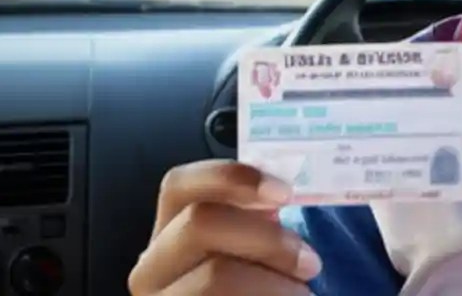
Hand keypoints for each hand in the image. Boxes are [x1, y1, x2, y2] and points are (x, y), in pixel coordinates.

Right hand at [128, 160, 319, 294]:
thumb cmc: (253, 287)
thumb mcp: (248, 251)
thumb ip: (253, 223)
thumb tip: (280, 196)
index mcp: (168, 233)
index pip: (179, 184)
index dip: (231, 177)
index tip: (285, 192)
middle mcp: (152, 265)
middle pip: (200, 224)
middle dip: (266, 238)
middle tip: (309, 261)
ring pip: (215, 276)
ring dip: (274, 284)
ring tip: (301, 293)